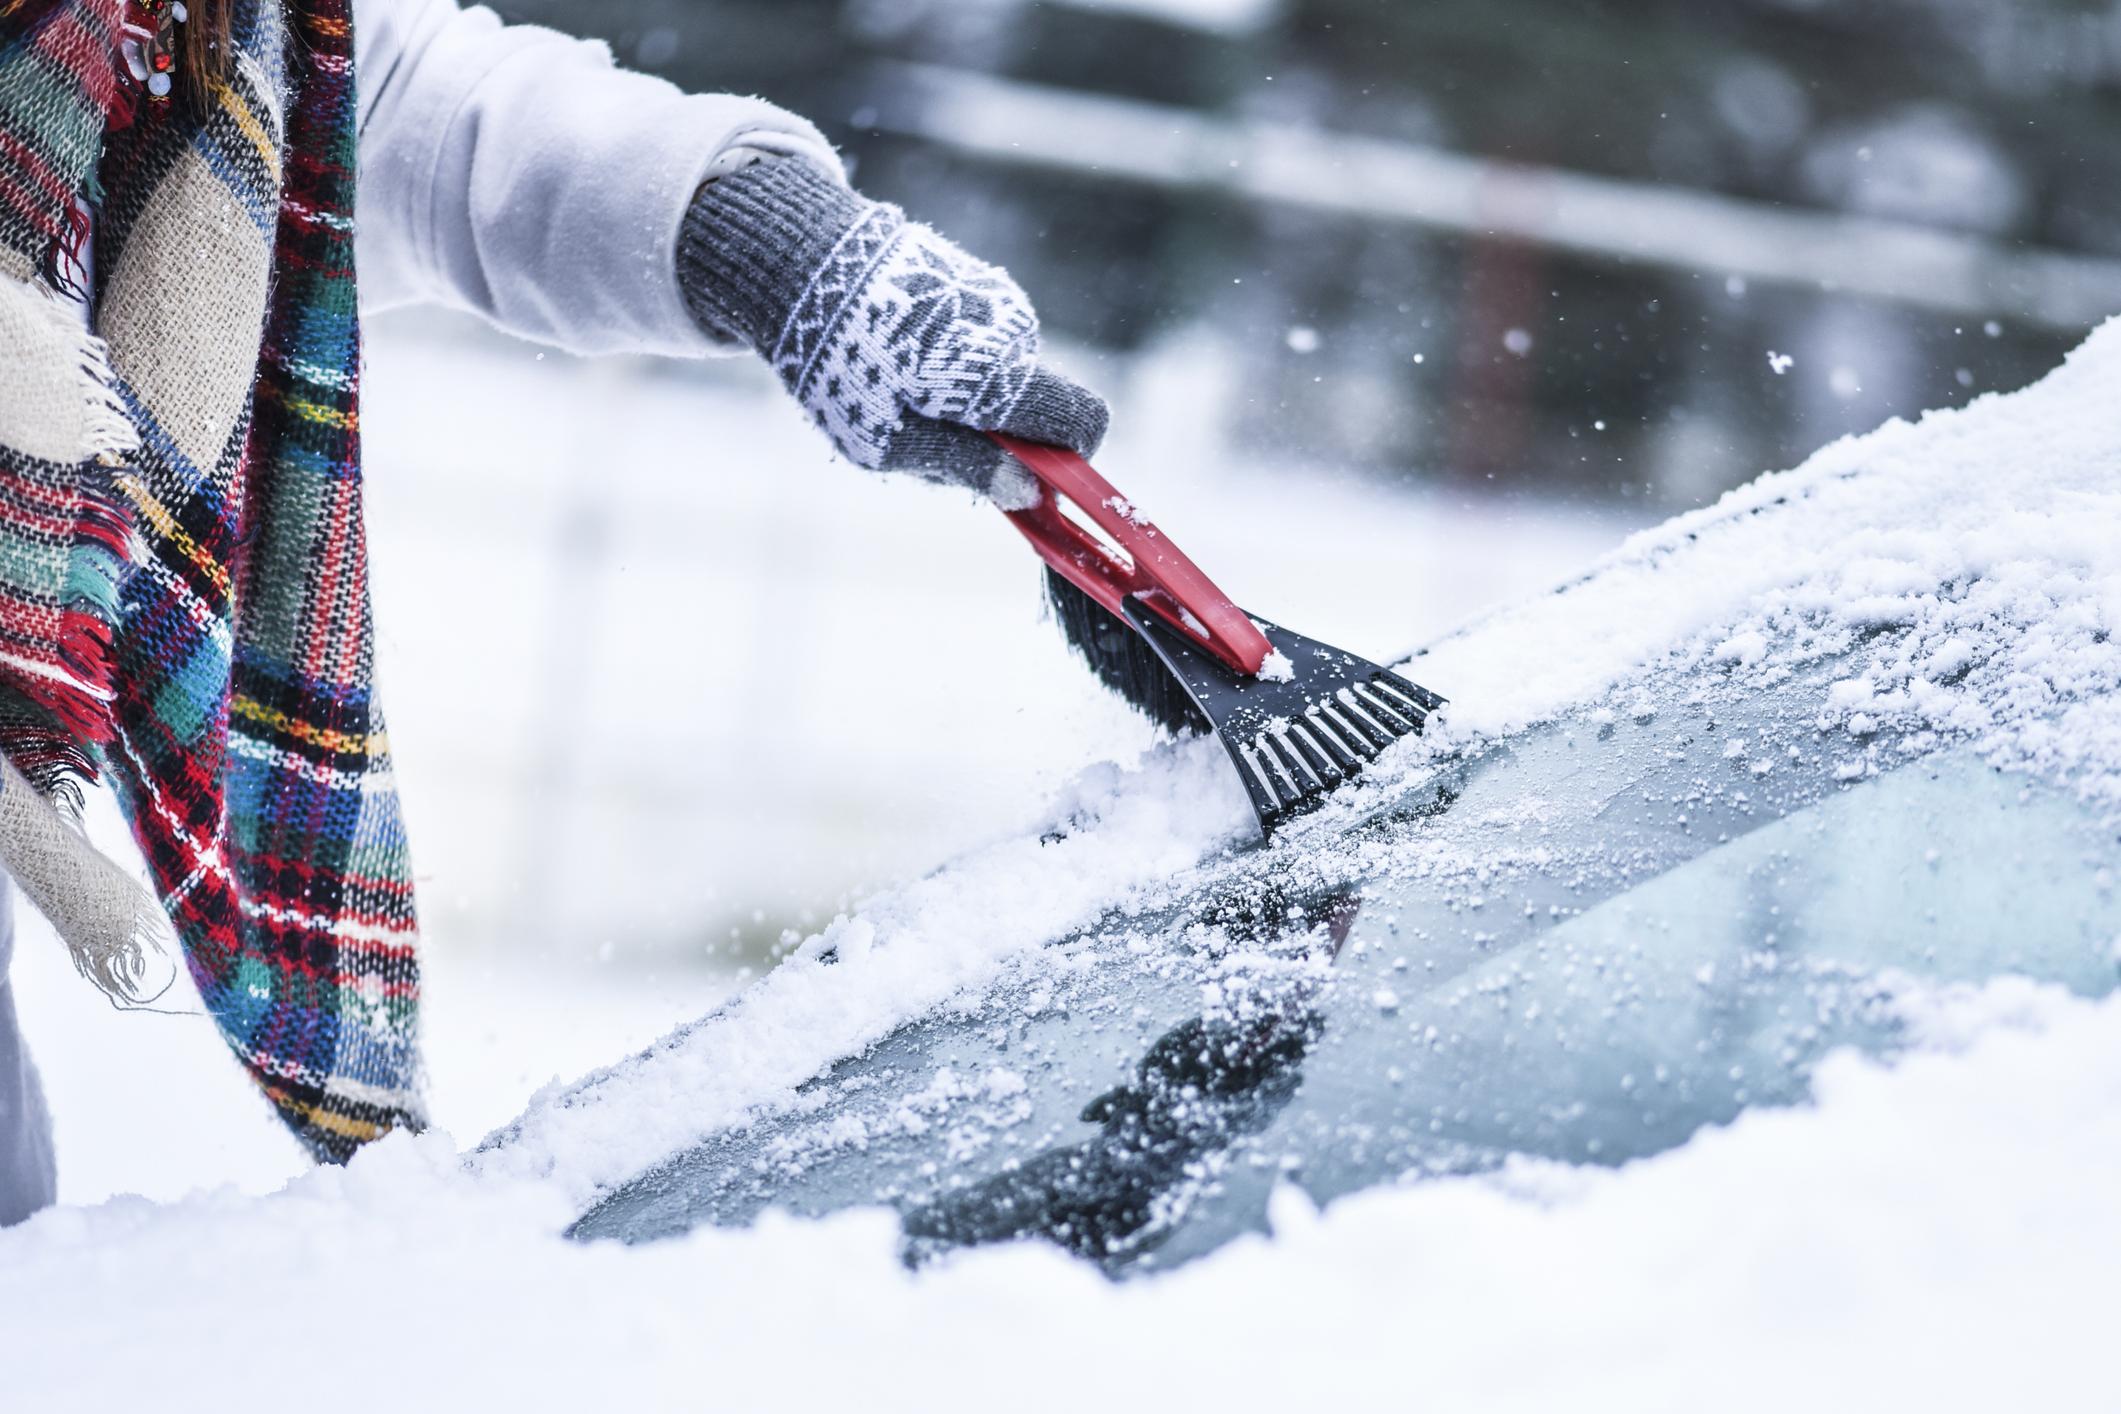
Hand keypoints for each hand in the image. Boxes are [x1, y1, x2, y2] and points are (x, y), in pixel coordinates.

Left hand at [678, 158, 1107, 501]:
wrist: (800, 260)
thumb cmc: (841, 366)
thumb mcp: (892, 441)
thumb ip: (968, 468)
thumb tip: (1030, 493)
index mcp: (1001, 375)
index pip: (1084, 422)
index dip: (1069, 460)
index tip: (1027, 476)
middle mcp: (1014, 330)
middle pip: (1034, 404)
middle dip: (994, 431)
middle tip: (920, 431)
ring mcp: (996, 298)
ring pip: (1003, 372)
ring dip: (962, 394)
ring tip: (893, 382)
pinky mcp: (972, 278)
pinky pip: (980, 339)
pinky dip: (948, 357)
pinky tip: (893, 348)